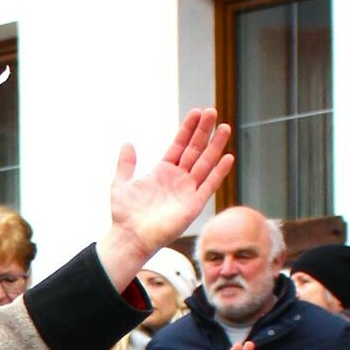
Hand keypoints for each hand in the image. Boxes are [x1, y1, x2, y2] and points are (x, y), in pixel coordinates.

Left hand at [97, 108, 234, 286]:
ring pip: (205, 164)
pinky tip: (228, 157)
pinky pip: (209, 186)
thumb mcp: (121, 184)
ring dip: (215, 146)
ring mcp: (187, 191)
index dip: (188, 129)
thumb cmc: (124, 214)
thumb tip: (128, 143)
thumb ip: (126, 164)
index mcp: (163, 172)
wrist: (129, 237)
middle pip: (195, 150)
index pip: (180, 145)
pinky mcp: (193, 206)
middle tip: (213, 112)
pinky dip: (219, 173)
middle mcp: (178, 179)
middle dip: (204, 131)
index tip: (196, 112)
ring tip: (225, 128)